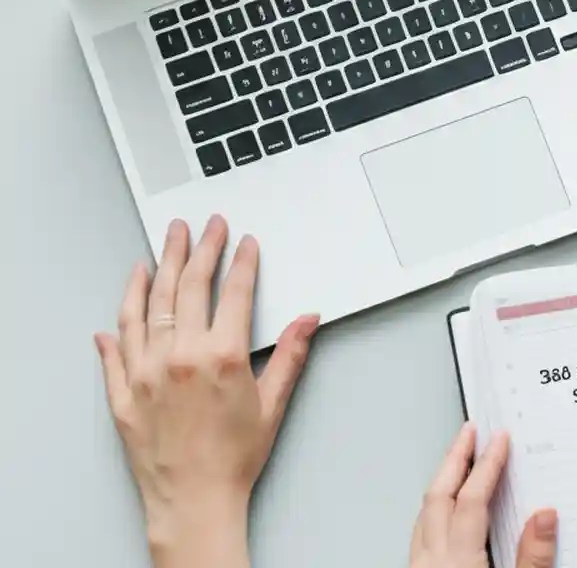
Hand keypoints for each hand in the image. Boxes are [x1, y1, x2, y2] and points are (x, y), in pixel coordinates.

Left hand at [94, 216, 319, 567]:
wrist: (193, 501)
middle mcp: (179, 357)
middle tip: (203, 228)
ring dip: (157, 270)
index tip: (244, 243)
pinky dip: (121, 316)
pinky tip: (127, 296)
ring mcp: (146, 371)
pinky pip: (117, 345)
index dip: (241, 262)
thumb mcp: (272, 403)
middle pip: (188, 287)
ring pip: (148, 306)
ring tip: (162, 247)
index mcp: (221, 356)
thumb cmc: (232, 459)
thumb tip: (307, 321)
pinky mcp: (123, 390)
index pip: (233, 293)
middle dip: (198, 250)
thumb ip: (289, 355)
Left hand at [411, 424, 557, 567]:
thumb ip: (533, 558)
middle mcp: (432, 560)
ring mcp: (420, 567)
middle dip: (455, 457)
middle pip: (439, 495)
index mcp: (459, 561)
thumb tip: (545, 517)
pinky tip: (446, 506)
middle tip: (469, 432)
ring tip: (457, 459)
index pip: (471, 499)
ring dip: (442, 480)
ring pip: (425, 510)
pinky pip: (420, 529)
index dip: (488, 465)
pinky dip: (434, 506)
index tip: (499, 439)